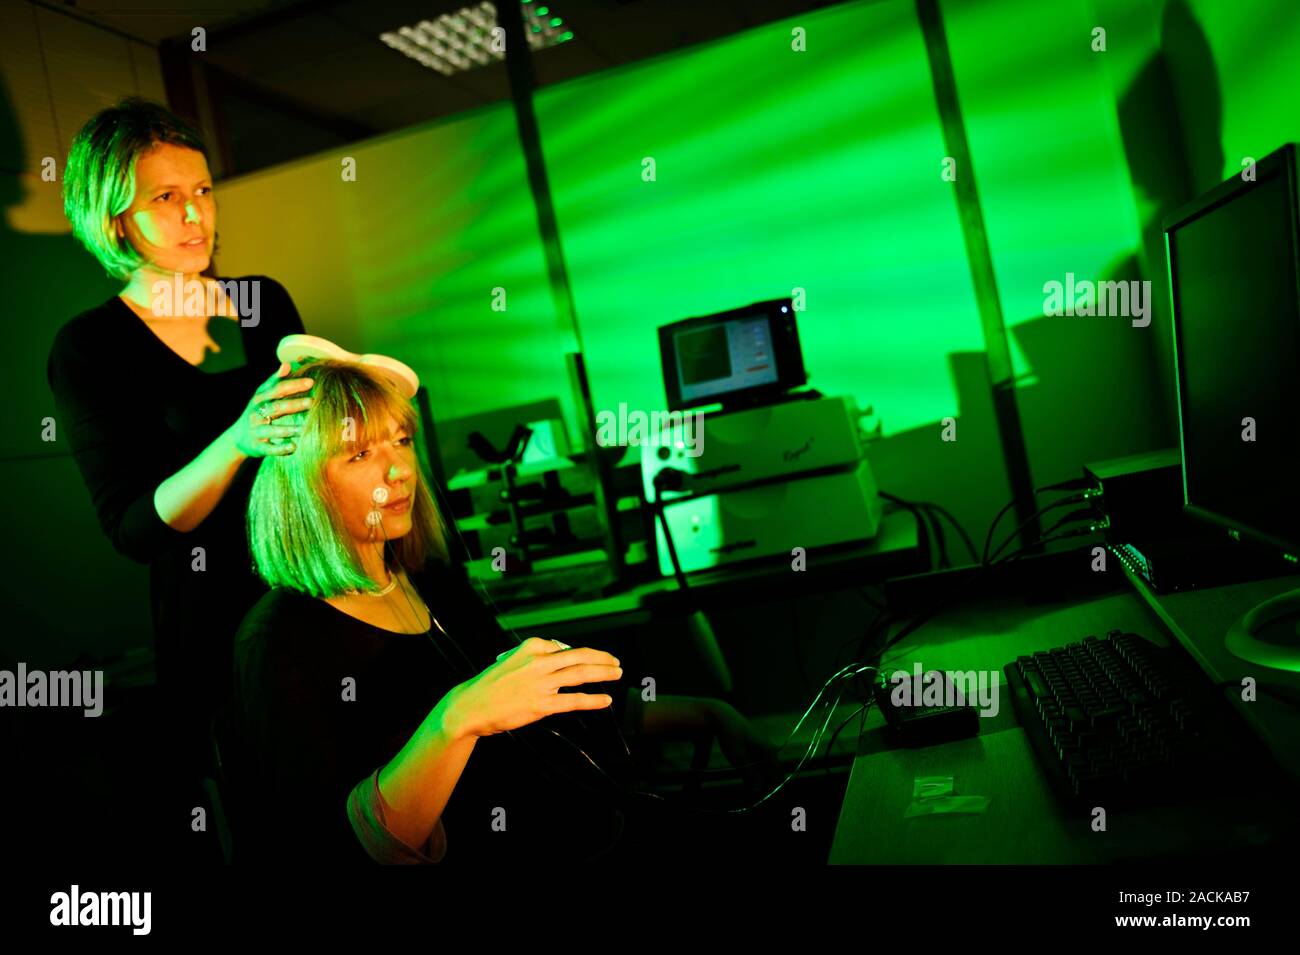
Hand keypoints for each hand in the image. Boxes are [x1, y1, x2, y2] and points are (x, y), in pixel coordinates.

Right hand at [231, 362, 313, 457]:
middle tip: (312, 402)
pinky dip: (281, 449)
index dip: (293, 385)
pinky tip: (293, 447)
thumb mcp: (262, 396)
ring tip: (304, 428)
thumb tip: (287, 364)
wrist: (237, 438)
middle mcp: (256, 414)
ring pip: (272, 430)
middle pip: (276, 407)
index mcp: (260, 399)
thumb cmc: (257, 413)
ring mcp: (256, 431)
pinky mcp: (257, 447)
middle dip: (294, 404)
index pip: (277, 389)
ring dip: (289, 429)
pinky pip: (269, 449)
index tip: (311, 382)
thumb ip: (275, 381)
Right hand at [442, 637, 620, 739]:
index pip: (565, 648)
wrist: (470, 706)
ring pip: (581, 674)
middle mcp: (539, 661)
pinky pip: (574, 700)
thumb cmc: (491, 684)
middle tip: (616, 662)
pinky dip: (593, 699)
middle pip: (579, 656)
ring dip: (603, 673)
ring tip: (617, 674)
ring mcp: (541, 683)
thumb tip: (559, 649)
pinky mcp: (542, 704)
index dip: (581, 655)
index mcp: (532, 646)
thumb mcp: (512, 658)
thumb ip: (536, 654)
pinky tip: (605, 700)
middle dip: (602, 659)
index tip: (591, 660)